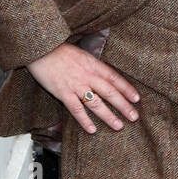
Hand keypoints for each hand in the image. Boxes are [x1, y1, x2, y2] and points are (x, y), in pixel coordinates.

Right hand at [26, 42, 140, 133]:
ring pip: (96, 103)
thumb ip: (93, 66)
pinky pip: (76, 109)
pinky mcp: (63, 93)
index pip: (115, 78)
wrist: (40, 49)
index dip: (127, 89)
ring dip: (108, 116)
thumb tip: (105, 77)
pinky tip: (92, 129)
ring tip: (118, 125)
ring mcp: (76, 85)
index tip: (136, 98)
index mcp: (93, 65)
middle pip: (110, 92)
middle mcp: (88, 76)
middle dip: (123, 105)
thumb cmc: (59, 51)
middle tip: (134, 116)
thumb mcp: (82, 55)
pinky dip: (84, 120)